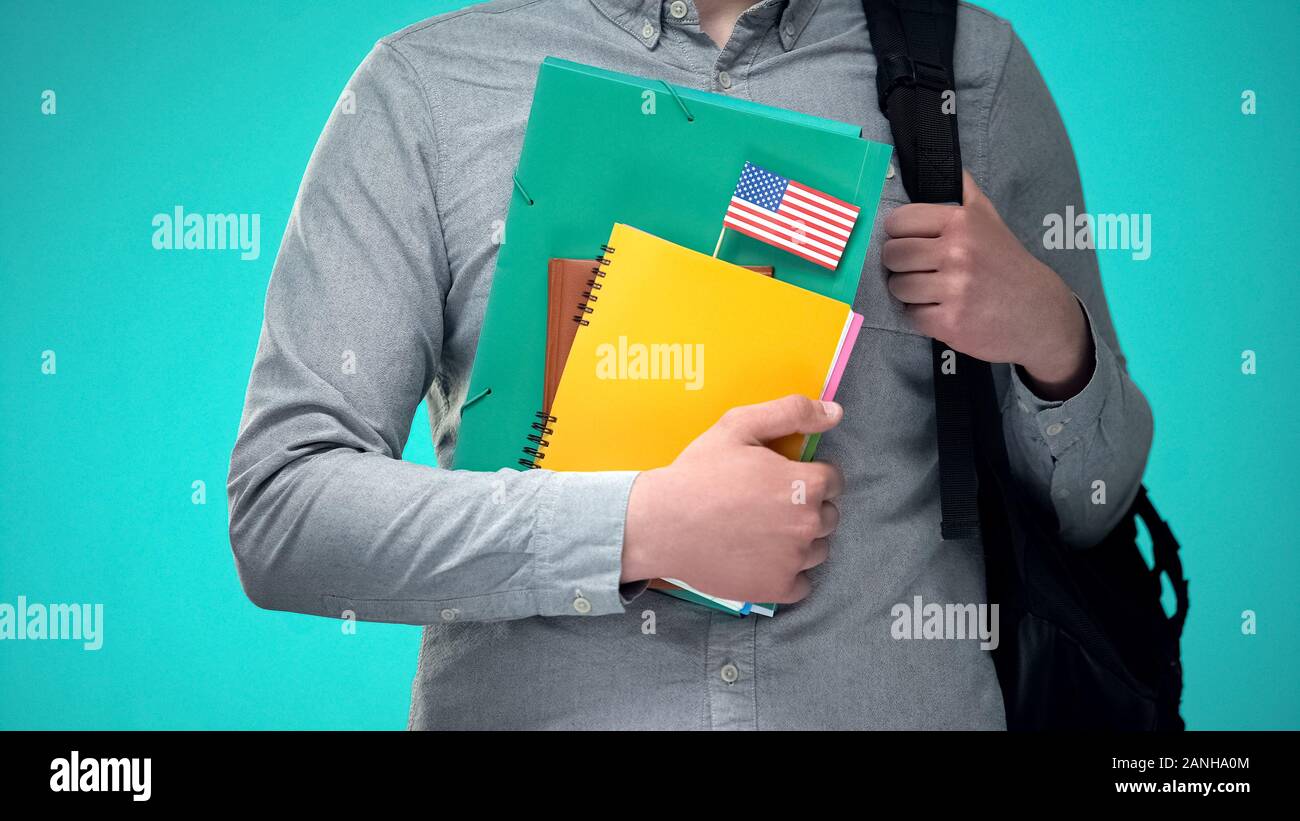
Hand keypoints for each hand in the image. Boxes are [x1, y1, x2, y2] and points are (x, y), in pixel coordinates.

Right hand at [621, 395, 843, 603]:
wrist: (661, 524)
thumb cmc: (699, 472)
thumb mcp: (739, 425)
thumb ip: (791, 412)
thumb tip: (835, 412)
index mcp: (804, 484)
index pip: (834, 481)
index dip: (809, 476)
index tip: (781, 481)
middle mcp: (806, 524)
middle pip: (829, 516)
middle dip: (806, 509)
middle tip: (768, 506)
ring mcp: (793, 560)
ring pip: (818, 550)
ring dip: (800, 541)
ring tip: (763, 532)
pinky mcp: (777, 588)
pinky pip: (803, 584)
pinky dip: (788, 574)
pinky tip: (761, 559)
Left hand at [882, 170, 1093, 399]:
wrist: (1038, 312)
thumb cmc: (1006, 263)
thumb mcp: (989, 219)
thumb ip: (964, 192)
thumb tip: (948, 162)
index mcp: (962, 223)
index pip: (898, 222)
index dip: (899, 234)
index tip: (911, 242)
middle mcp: (958, 252)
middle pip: (892, 255)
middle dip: (899, 264)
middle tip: (918, 268)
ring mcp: (955, 289)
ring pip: (898, 287)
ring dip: (908, 292)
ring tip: (931, 290)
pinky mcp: (951, 322)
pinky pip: (911, 315)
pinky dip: (921, 316)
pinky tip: (941, 310)